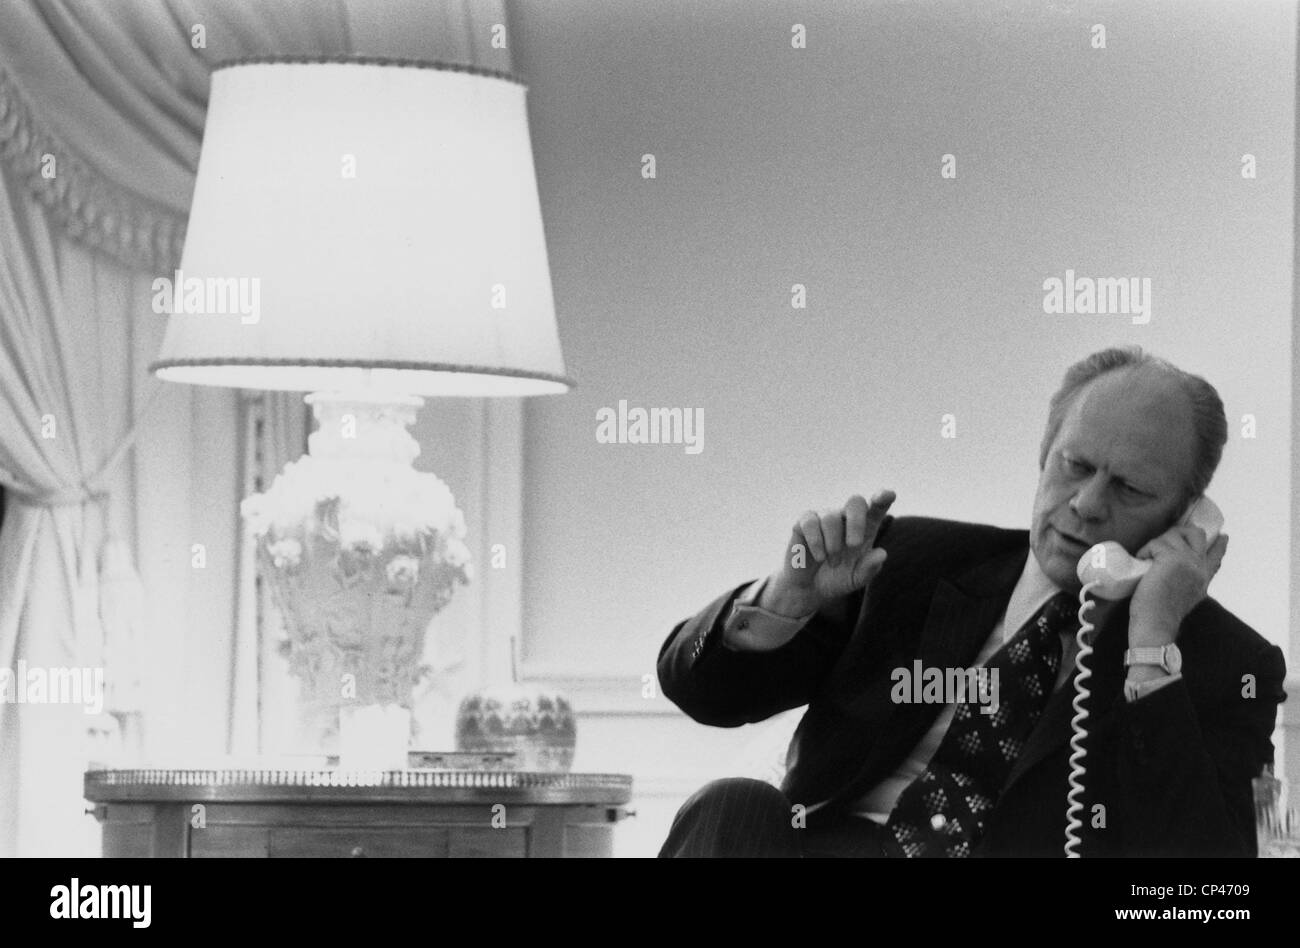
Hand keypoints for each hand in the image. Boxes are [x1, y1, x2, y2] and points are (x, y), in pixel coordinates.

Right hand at [765, 490, 894, 615]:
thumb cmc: (838, 579)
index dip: (883, 497)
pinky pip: (811, 523)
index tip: (888, 495)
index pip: (877, 507)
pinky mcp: (805, 522)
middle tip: (854, 545)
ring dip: (833, 544)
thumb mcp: (857, 579)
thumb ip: (870, 568)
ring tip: (832, 563)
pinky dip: (816, 542)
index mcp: (866, 528)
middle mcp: (846, 518)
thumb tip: (881, 553)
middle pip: (856, 502)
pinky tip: (820, 556)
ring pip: (831, 517)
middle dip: (856, 522)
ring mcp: (825, 518)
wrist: (810, 588)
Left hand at [1128, 525, 1228, 644]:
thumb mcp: (1186, 596)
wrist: (1156, 625)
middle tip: (1161, 544)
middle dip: (1178, 532)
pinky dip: (1145, 551)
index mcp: (1204, 577)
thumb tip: (1179, 568)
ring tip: (1146, 559)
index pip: (1216, 556)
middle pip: (1196, 534)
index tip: (1224, 536)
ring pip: (1172, 535)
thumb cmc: (1163, 613)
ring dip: (1155, 544)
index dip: (1219, 544)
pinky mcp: (1170, 559)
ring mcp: (1187, 560)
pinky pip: (1155, 543)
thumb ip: (1190, 581)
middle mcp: (1199, 566)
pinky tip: (1141, 561)